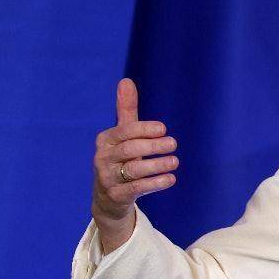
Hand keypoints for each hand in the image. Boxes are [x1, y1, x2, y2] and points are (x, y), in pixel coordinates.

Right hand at [91, 78, 178, 253]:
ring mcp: (107, 179)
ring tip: (175, 161)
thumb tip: (126, 80)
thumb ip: (125, 110)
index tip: (163, 129)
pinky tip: (171, 179)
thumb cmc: (120, 159)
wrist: (108, 198)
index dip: (144, 129)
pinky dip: (154, 183)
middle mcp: (103, 159)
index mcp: (105, 141)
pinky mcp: (116, 196)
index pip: (125, 131)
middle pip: (130, 150)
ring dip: (157, 165)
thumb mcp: (122, 135)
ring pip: (134, 170)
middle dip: (153, 146)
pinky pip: (136, 189)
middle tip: (173, 144)